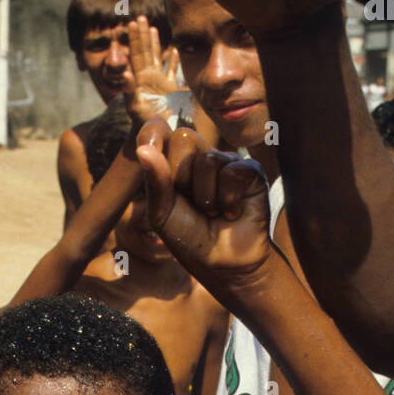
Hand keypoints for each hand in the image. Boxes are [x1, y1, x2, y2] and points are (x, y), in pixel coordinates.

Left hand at [123, 16, 181, 126]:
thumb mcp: (134, 106)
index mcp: (140, 78)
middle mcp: (149, 77)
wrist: (157, 133)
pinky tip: (174, 50)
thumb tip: (124, 72)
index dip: (134, 39)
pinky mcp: (171, 89)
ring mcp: (160, 82)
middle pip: (145, 51)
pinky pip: (172, 71)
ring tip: (151, 28)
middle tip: (139, 17)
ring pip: (157, 57)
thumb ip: (128, 89)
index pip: (136, 54)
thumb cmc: (144, 123)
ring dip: (154, 43)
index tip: (132, 23)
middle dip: (142, 34)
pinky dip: (173, 60)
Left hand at [136, 118, 271, 291]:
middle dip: (182, 177)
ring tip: (213, 213)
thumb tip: (143, 149)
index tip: (149, 146)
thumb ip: (155, 181)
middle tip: (192, 203)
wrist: (222, 263)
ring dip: (206, 197)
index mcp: (175, 163)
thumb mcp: (162, 213)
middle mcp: (201, 157)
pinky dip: (228, 199)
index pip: (160, 131)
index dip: (153, 132)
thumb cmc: (191, 239)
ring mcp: (226, 161)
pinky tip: (232, 212)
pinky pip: (232, 171)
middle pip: (183, 137)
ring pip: (207, 159)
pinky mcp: (250, 170)